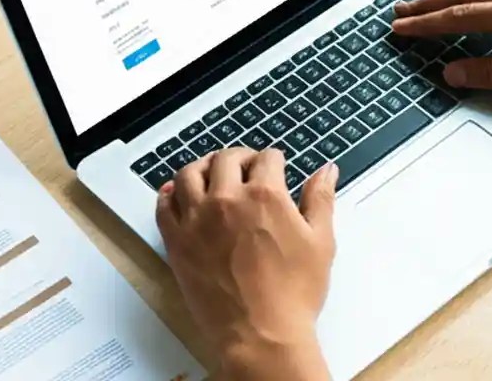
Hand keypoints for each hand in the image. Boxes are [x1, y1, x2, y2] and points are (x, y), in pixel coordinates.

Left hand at [157, 148, 335, 380]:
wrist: (261, 335)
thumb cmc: (294, 293)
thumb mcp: (320, 242)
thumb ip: (320, 199)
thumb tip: (326, 170)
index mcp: (265, 195)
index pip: (266, 158)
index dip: (274, 159)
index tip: (274, 164)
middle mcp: (226, 199)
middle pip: (225, 159)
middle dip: (239, 157)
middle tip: (245, 165)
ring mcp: (197, 220)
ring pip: (189, 174)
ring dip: (202, 167)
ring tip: (211, 173)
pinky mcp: (177, 243)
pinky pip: (164, 207)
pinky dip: (169, 195)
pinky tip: (178, 195)